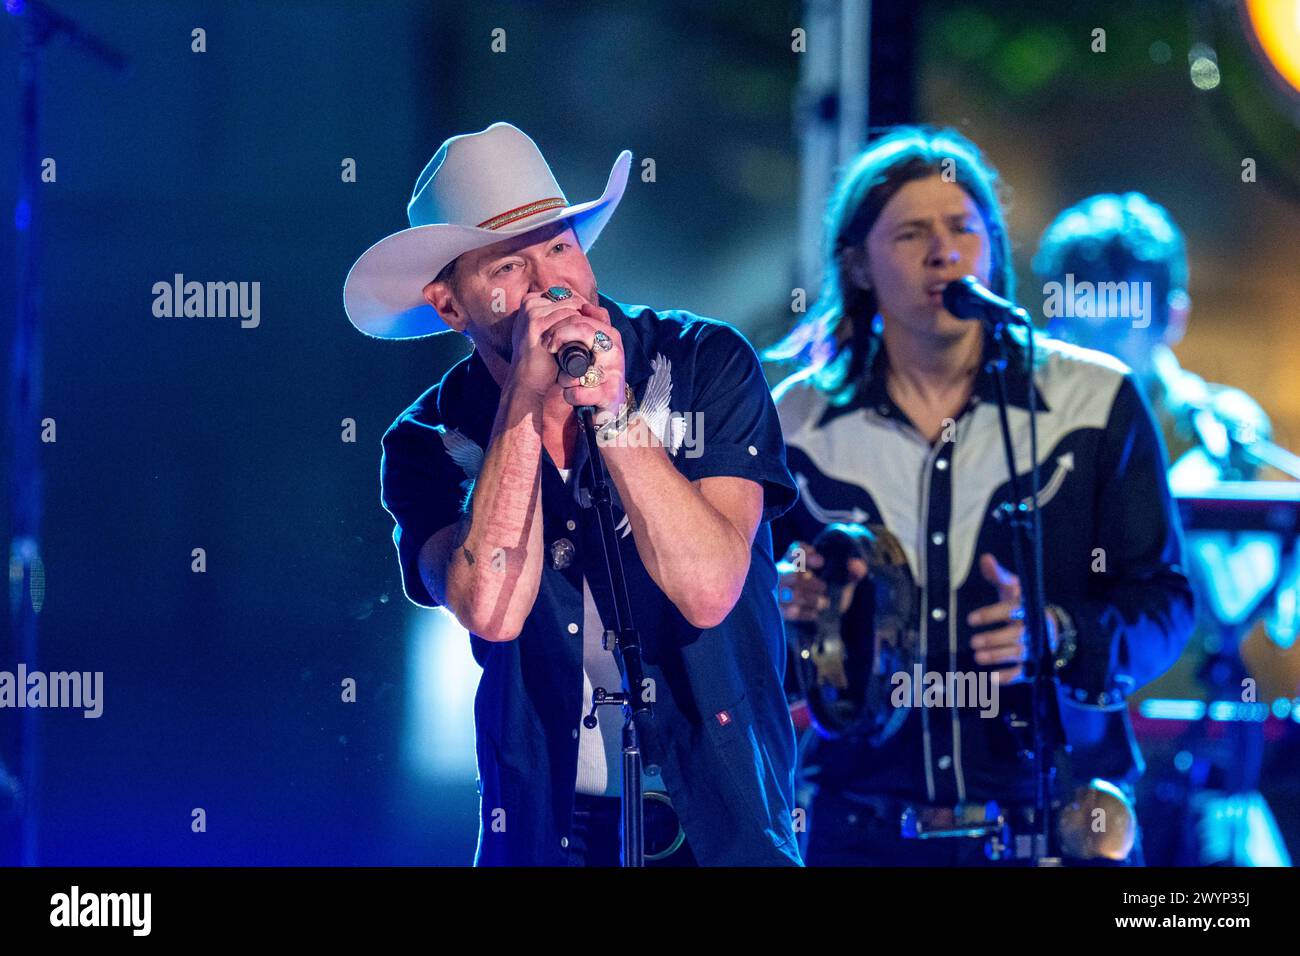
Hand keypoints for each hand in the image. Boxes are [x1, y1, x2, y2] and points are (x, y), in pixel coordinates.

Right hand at [508, 291, 587, 397]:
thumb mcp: (553, 334)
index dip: (583, 308)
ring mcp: (532, 312)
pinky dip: (578, 329)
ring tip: (587, 339)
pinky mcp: (537, 323)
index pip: (567, 295)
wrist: (528, 381)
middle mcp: (530, 303)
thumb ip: (567, 318)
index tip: (592, 324)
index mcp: (532, 302)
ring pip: (572, 307)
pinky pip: (568, 317)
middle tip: (594, 332)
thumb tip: (596, 309)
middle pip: (571, 298)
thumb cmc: (543, 360)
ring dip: (583, 323)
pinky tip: (579, 342)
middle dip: (586, 314)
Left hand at [545, 297, 626, 418]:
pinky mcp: (610, 396)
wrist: (610, 408)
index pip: (582, 321)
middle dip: (558, 339)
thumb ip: (593, 325)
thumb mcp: (598, 347)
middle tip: (548, 348)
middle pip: (582, 333)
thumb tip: (585, 306)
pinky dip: (570, 395)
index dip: (560, 327)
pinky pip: (577, 393)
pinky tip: (572, 396)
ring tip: (566, 382)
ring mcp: (614, 374)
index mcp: (611, 337)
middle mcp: (615, 352)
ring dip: (564, 378)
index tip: (547, 337)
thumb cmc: (598, 375)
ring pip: (576, 369)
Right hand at [775, 541, 867, 621]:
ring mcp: (779, 592)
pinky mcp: (780, 610)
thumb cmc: (831, 590)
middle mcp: (783, 573)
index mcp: (796, 560)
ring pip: (790, 594)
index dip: (805, 554)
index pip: (795, 551)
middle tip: (824, 587)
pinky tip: (815, 613)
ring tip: (824, 603)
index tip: (822, 561)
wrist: (825, 615)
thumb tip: (856, 564)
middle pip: (791, 574)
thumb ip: (853, 570)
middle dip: (810, 582)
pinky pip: (789, 612)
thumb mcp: (843, 579)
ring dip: (810, 599)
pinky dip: (804, 613)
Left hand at [966, 553, 1057, 684]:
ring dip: (998, 656)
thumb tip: (985, 558)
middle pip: (1016, 635)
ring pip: (1018, 654)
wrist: (1048, 626)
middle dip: (994, 639)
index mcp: (1028, 607)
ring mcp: (1036, 648)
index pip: (1011, 609)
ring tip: (978, 657)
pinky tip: (991, 679)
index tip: (970, 619)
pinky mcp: (1035, 664)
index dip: (991, 614)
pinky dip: (1009, 677)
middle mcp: (1035, 628)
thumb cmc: (1022, 604)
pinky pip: (1024, 672)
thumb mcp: (1012, 588)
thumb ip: (998, 576)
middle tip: (973, 642)